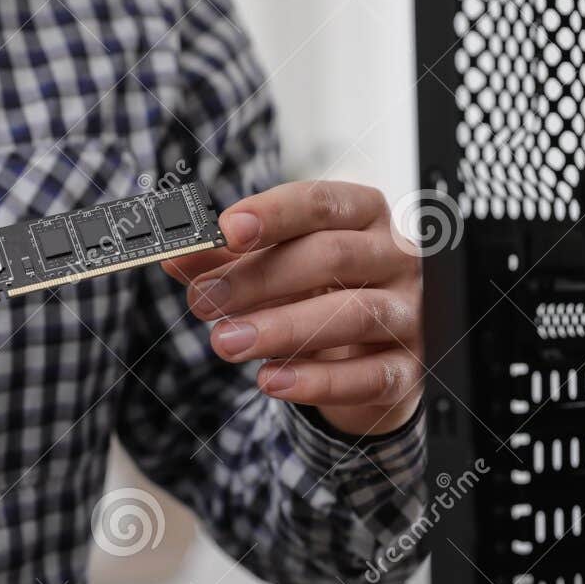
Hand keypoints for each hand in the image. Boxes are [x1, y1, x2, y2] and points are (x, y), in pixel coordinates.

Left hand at [165, 181, 422, 436]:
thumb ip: (227, 260)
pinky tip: (271, 381)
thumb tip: (175, 254)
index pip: (322, 202)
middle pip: (333, 256)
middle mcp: (396, 258)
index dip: (274, 213)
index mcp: (364, 216)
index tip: (226, 230)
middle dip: (261, 278)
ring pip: (355, 314)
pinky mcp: (407, 368)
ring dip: (283, 329)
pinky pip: (370, 375)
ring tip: (225, 343)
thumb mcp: (271, 272)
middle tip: (204, 300)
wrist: (369, 361)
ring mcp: (409, 313)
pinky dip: (317, 381)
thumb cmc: (319, 297)